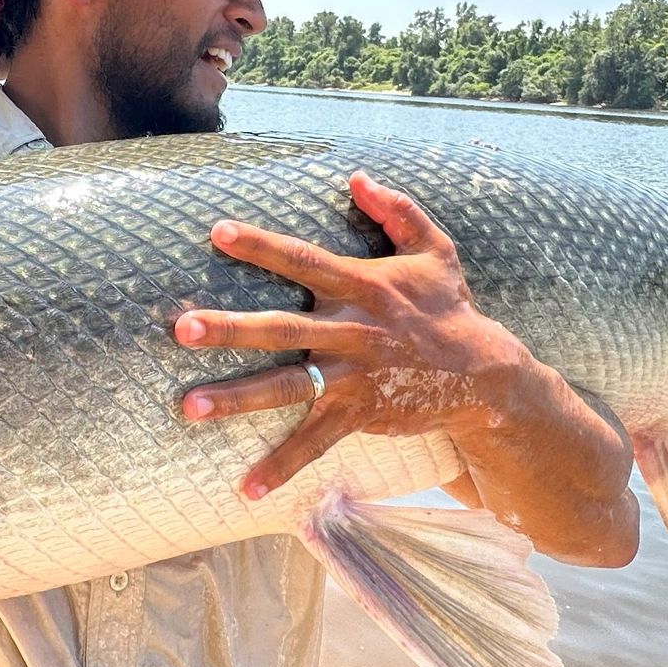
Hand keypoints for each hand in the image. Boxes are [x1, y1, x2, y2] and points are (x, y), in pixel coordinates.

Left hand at [175, 171, 637, 564]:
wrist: (485, 375)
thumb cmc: (450, 307)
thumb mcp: (435, 250)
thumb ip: (398, 210)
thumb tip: (356, 177)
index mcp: (363, 287)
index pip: (303, 260)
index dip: (262, 245)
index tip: (217, 233)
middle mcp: (351, 331)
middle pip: (281, 328)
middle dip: (230, 329)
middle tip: (182, 328)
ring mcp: (352, 377)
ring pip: (286, 388)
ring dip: (236, 399)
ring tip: (188, 407)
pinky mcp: (358, 414)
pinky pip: (314, 443)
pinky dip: (281, 467)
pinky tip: (245, 488)